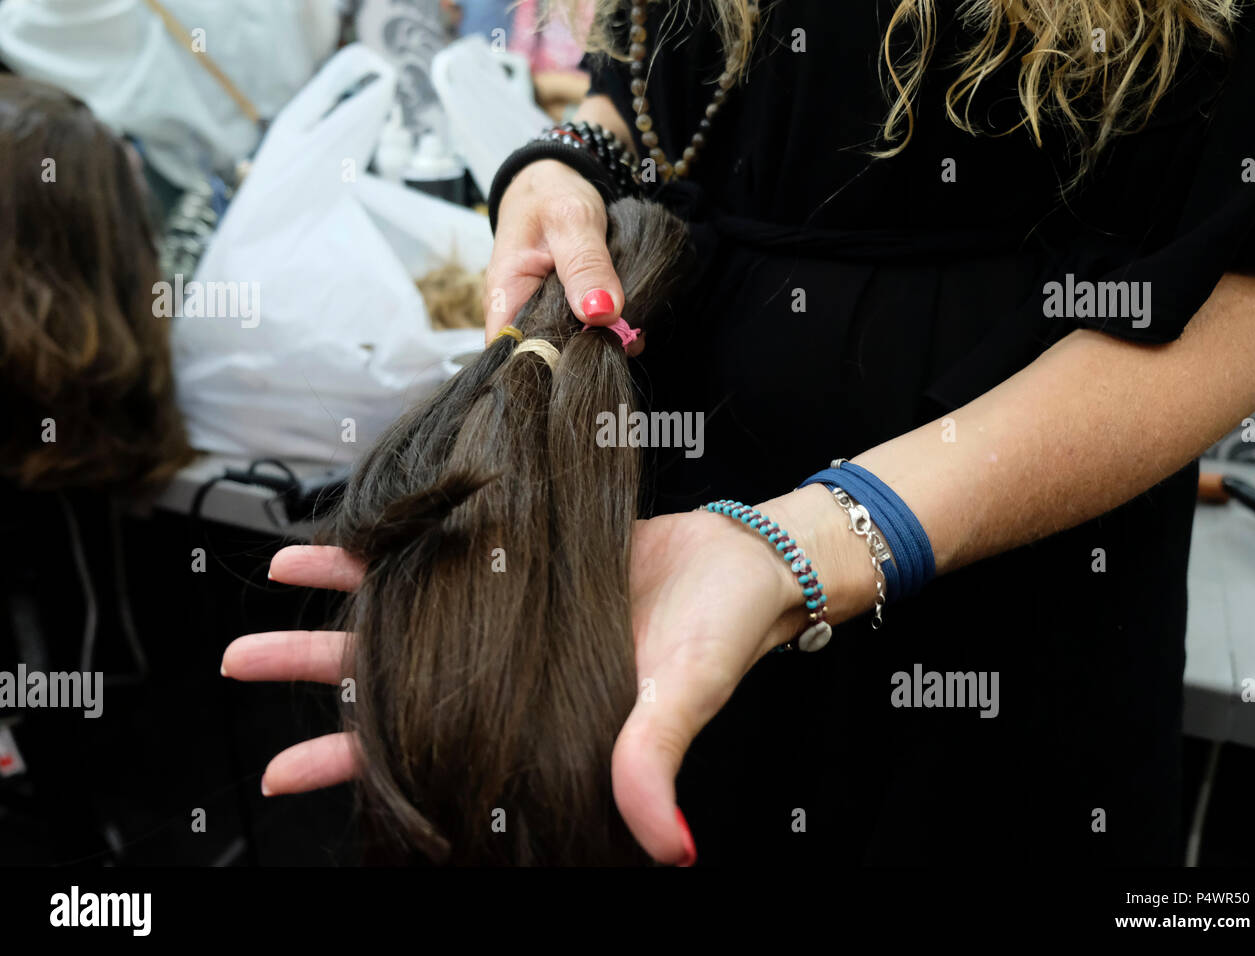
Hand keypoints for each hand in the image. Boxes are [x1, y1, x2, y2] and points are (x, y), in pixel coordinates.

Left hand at [221, 489, 858, 863]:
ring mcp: (506, 615)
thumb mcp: (685, 694)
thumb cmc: (722, 633)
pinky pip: (439, 550)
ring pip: (406, 617)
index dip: (360, 769)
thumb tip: (666, 847)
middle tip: (237, 664)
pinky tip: (342, 536)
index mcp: (534, 719)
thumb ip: (655, 759)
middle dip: (318, 681)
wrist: (744, 558)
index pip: (428, 752)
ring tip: (267, 594)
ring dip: (337, 609)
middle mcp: (508, 673)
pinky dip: (391, 544)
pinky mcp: (516, 558)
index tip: (280, 774)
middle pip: (397, 684)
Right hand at [483, 159, 643, 354]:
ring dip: (603, 345)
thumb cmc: (551, 196)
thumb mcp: (571, 221)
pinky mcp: (566, 315)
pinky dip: (611, 333)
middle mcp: (520, 316)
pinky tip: (630, 325)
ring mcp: (544, 318)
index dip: (549, 366)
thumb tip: (601, 314)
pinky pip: (587, 335)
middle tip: (625, 339)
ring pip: (571, 349)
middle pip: (547, 359)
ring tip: (631, 330)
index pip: (514, 356)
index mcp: (505, 298)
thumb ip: (586, 266)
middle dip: (586, 355)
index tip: (591, 355)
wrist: (555, 184)